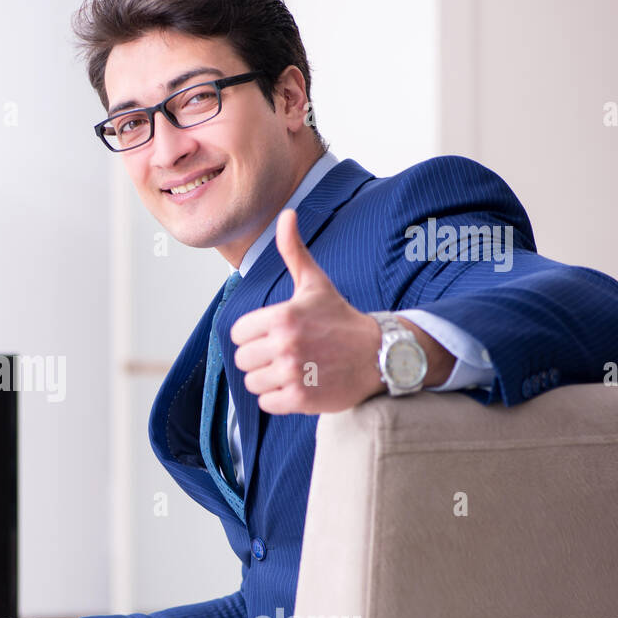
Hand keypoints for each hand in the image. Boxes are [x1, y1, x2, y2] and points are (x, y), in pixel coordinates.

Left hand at [229, 208, 384, 413]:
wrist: (378, 354)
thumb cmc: (340, 318)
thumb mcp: (315, 283)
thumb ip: (293, 251)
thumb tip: (287, 214)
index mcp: (282, 316)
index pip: (238, 334)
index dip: (254, 335)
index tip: (276, 334)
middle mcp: (285, 345)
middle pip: (242, 360)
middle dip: (260, 358)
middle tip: (285, 353)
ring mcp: (293, 373)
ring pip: (252, 383)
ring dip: (268, 380)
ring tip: (292, 369)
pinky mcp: (301, 399)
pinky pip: (267, 403)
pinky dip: (278, 399)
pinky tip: (298, 385)